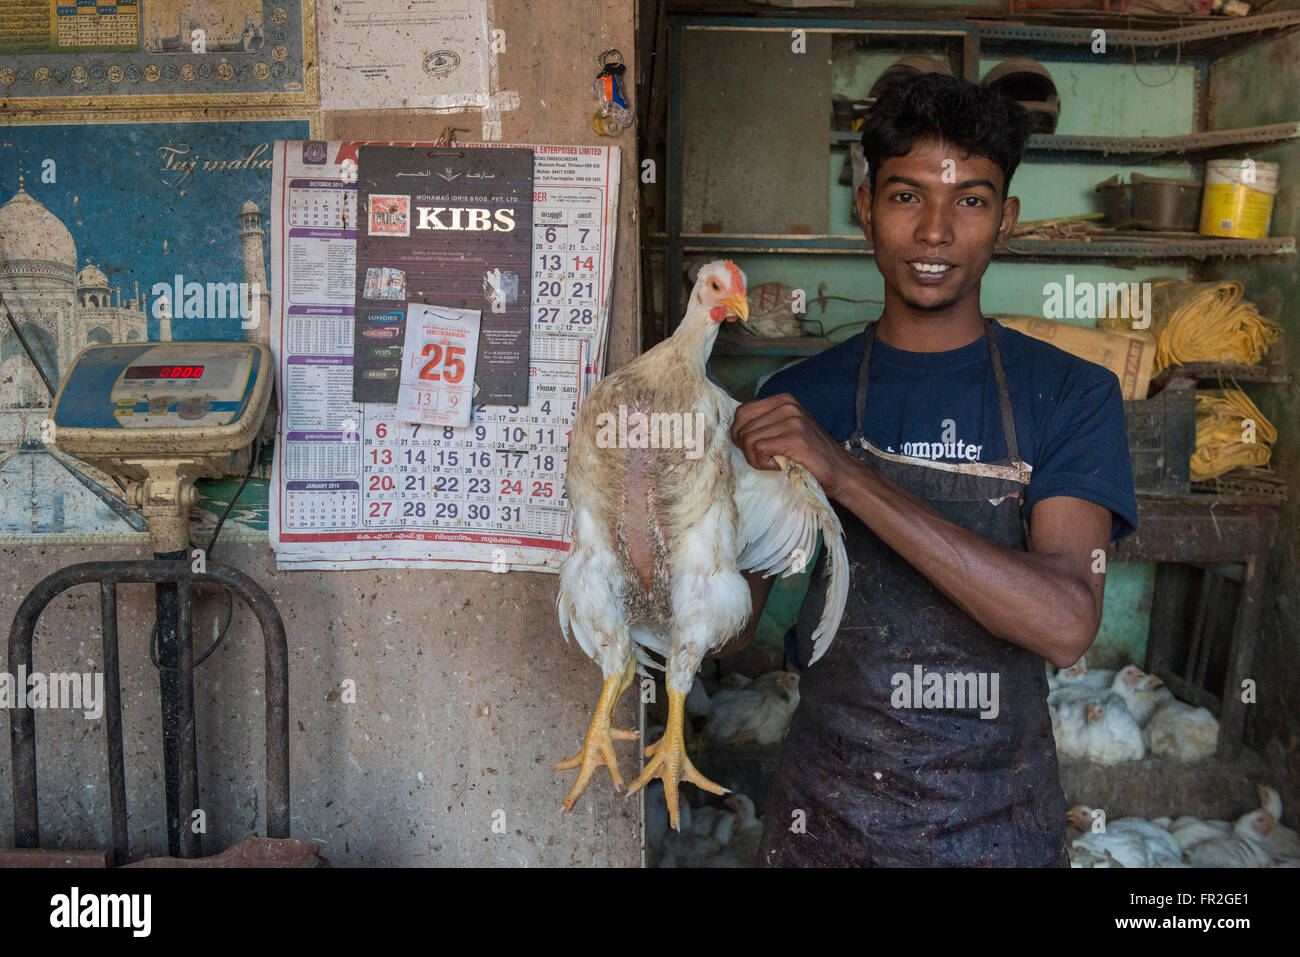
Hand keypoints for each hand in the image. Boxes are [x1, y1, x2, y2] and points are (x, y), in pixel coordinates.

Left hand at [730, 393, 854, 497]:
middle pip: (742, 427)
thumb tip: (735, 429)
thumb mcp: (785, 429)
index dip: (740, 433)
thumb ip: (764, 423)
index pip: (742, 412)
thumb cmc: (808, 455)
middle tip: (766, 458)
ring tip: (775, 461)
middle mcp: (787, 406)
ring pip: (748, 439)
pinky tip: (778, 465)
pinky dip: (763, 463)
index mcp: (783, 400)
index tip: (754, 447)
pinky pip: (758, 449)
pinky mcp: (794, 438)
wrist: (839, 471)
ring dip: (756, 458)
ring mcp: (791, 420)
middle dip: (747, 448)